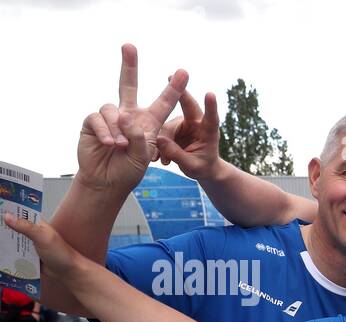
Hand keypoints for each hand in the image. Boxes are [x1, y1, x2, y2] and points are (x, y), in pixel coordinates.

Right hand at [3, 213, 89, 279]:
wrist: (69, 273)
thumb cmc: (62, 254)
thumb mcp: (43, 237)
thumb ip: (26, 227)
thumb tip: (7, 216)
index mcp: (36, 223)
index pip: (18, 212)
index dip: (6, 209)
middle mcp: (30, 232)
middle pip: (11, 226)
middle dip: (1, 227)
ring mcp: (28, 245)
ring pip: (10, 240)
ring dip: (3, 241)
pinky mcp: (27, 256)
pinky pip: (13, 253)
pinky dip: (7, 253)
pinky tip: (1, 253)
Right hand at [76, 44, 187, 194]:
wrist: (107, 182)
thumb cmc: (129, 170)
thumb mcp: (143, 156)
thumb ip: (139, 138)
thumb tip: (124, 117)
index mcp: (148, 123)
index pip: (164, 102)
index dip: (174, 89)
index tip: (185, 72)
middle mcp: (128, 115)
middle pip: (127, 84)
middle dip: (129, 65)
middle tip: (128, 45)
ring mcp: (109, 117)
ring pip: (112, 109)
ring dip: (117, 128)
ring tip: (120, 146)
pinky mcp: (92, 122)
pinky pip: (98, 118)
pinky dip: (105, 131)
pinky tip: (109, 144)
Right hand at [157, 90, 220, 180]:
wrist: (201, 168)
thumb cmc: (203, 167)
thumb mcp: (193, 167)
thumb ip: (177, 154)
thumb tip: (159, 140)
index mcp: (209, 131)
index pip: (211, 118)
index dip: (211, 106)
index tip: (211, 94)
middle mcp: (196, 123)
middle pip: (188, 105)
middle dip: (180, 91)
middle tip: (170, 75)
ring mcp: (183, 123)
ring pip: (167, 126)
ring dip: (162, 142)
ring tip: (163, 160)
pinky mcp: (171, 127)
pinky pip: (160, 132)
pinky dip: (158, 145)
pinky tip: (158, 158)